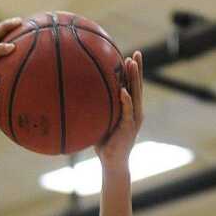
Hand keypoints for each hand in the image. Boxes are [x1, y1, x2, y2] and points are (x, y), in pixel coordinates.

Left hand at [96, 51, 143, 166]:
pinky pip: (128, 110)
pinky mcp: (129, 127)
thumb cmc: (104, 145)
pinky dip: (126, 100)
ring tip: (132, 63)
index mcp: (130, 109)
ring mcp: (134, 118)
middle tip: (137, 53)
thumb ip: (96, 111)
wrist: (112, 163)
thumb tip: (78, 100)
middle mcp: (135, 111)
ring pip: (136, 94)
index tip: (130, 56)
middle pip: (137, 86)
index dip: (133, 72)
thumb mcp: (100, 123)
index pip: (132, 87)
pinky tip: (123, 90)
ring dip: (135, 78)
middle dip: (137, 69)